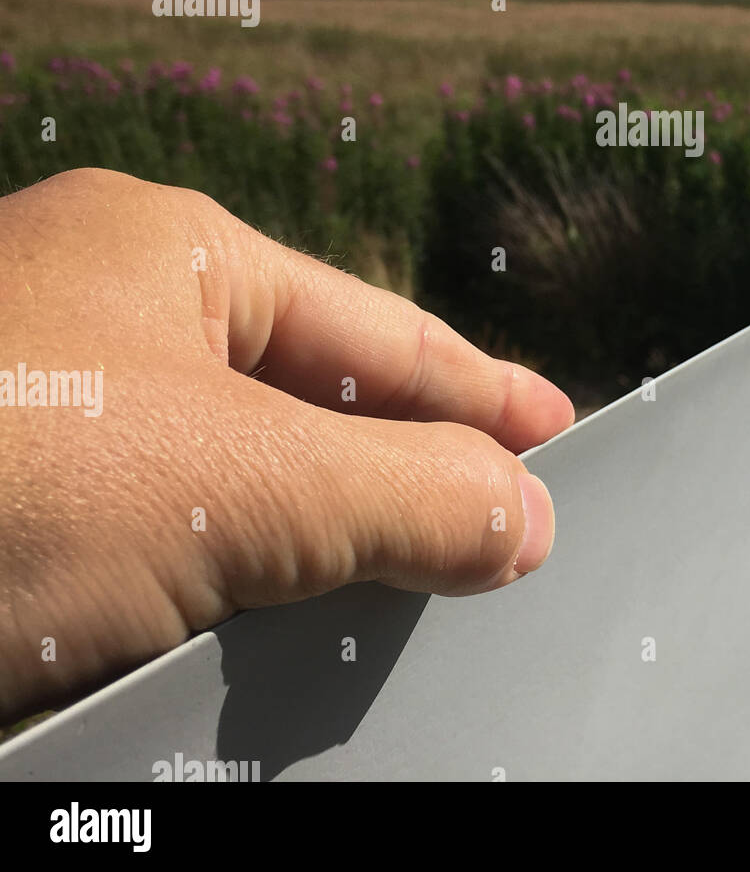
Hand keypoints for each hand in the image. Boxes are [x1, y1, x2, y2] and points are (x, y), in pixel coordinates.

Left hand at [0, 168, 572, 722]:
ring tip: (411, 589)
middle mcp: (99, 314)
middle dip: (401, 473)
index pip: (375, 329)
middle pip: (306, 405)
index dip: (480, 386)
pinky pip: (152, 548)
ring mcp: (40, 412)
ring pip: (229, 486)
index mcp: (163, 249)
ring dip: (309, 548)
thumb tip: (524, 519)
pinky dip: (215, 595)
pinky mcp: (7, 510)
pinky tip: (268, 638)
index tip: (557, 430)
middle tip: (502, 527)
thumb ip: (406, 494)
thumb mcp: (239, 485)